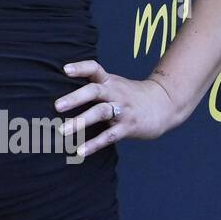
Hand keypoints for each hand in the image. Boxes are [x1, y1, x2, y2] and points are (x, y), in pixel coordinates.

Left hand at [54, 60, 179, 157]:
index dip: (80, 68)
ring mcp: (123, 110)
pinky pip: (109, 135)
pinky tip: (80, 151)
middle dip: (75, 98)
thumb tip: (63, 94)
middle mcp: (115, 93)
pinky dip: (94, 144)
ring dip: (81, 121)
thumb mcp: (114, 84)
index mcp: (109, 81)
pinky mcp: (129, 126)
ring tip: (63, 130)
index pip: (94, 68)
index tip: (65, 70)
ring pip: (100, 113)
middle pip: (94, 91)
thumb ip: (94, 85)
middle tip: (56, 106)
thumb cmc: (130, 95)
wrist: (164, 104)